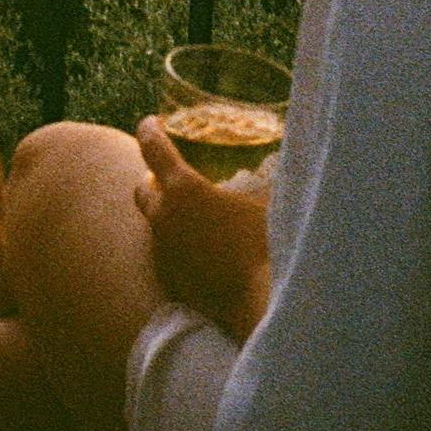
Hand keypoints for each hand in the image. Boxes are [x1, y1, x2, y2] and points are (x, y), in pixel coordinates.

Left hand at [136, 117, 272, 342]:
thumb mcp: (269, 203)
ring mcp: (162, 252)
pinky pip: (167, 255)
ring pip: (155, 226)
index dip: (150, 132)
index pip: (154, 149)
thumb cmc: (267, 247)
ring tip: (195, 219)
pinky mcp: (168, 281)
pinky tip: (204, 254)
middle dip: (152, 181)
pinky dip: (178, 248)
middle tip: (171, 178)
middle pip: (141, 190)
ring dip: (168, 217)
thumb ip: (267, 179)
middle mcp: (164, 218)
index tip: (149, 123)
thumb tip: (289, 157)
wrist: (260, 307)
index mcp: (185, 189)